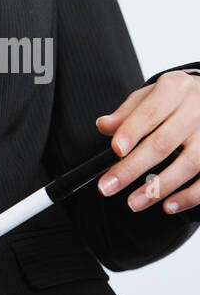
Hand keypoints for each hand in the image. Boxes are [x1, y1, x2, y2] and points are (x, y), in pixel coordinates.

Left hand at [95, 69, 199, 213]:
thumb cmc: (176, 98)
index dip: (132, 132)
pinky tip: (168, 205)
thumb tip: (104, 126)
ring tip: (134, 202)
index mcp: (174, 89)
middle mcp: (195, 110)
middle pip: (163, 143)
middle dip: (132, 168)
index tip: (116, 150)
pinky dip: (188, 196)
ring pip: (188, 164)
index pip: (150, 112)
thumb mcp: (150, 94)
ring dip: (158, 188)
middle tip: (109, 186)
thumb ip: (127, 112)